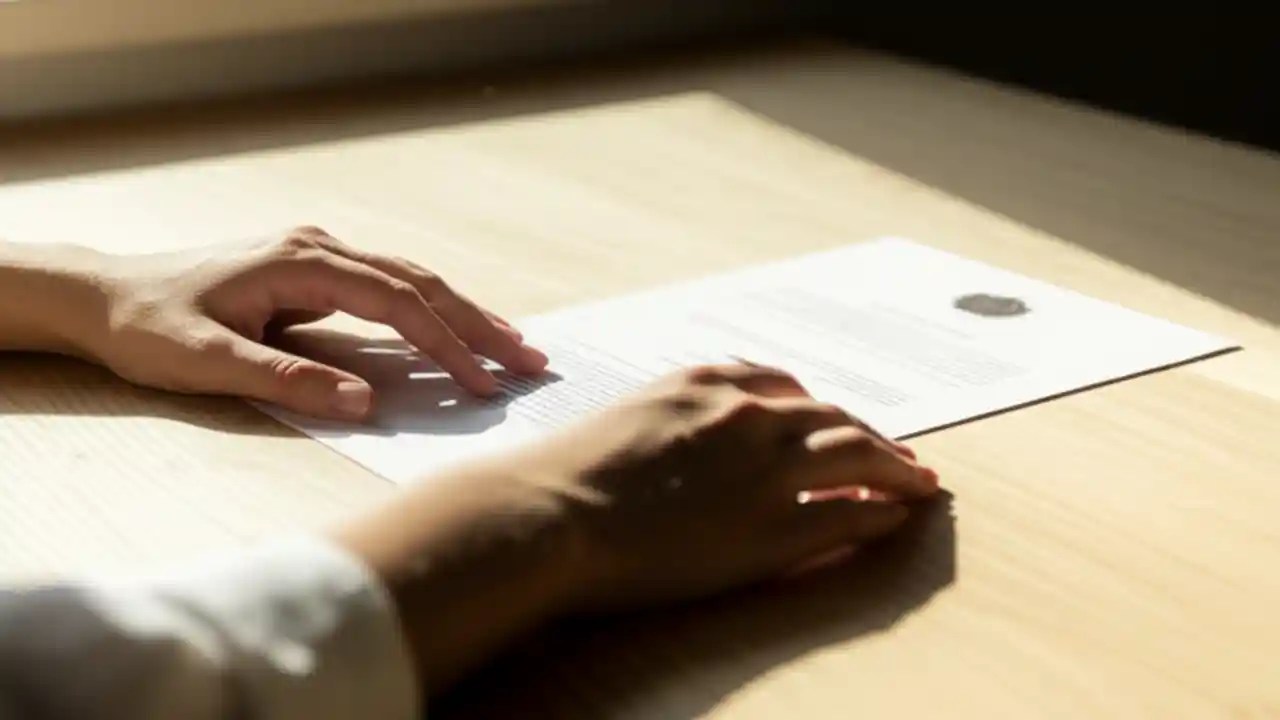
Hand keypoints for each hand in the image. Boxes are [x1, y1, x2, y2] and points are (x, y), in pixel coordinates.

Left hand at [92, 226, 547, 419]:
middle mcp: (319, 248)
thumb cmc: (148, 328)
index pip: (396, 303)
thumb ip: (286, 379)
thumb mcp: (205, 363)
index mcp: (301, 262)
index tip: (484, 382)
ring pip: (411, 281)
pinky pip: (389, 290)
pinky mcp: (315, 273)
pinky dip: (431, 313)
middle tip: (532, 360)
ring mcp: (319, 256)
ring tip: (513, 346)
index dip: (445, 344)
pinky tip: (456, 332)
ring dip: (464, 314)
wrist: (104, 295)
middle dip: (479, 323)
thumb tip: (365, 402)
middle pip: (420, 283)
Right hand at [337, 363, 938, 691]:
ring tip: (921, 484)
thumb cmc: (568, 473)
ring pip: (858, 454)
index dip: (824, 408)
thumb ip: (678, 414)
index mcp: (709, 381)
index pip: (788, 386)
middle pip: (835, 415)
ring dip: (899, 469)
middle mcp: (747, 414)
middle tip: (903, 456)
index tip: (840, 422)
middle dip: (875, 435)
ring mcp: (765, 468)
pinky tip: (898, 516)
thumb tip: (701, 439)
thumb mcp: (630, 417)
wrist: (546, 514)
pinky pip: (849, 514)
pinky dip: (883, 510)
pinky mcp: (772, 527)